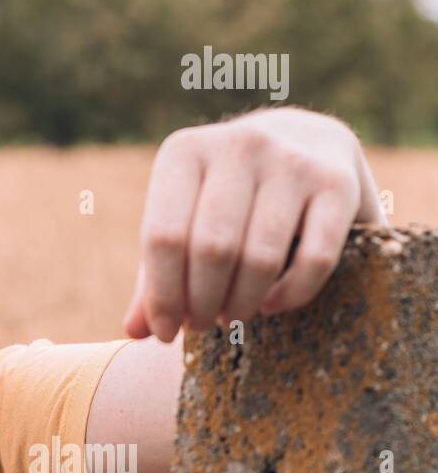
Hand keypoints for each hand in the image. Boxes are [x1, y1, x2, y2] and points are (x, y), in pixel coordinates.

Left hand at [123, 106, 385, 341]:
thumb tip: (133, 331)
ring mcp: (292, 161)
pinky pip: (314, 259)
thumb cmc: (225, 196)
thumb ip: (156, 272)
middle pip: (212, 249)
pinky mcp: (338, 184)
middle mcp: (238, 146)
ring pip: (261, 257)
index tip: (166, 332)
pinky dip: (290, 295)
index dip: (162, 296)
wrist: (305, 140)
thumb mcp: (183, 218)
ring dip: (241, 302)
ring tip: (230, 316)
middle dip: (201, 303)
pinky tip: (269, 304)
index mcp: (184, 151)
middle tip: (201, 325)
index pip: (164, 237)